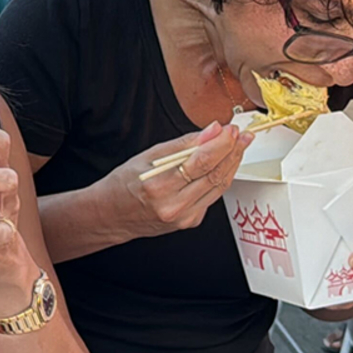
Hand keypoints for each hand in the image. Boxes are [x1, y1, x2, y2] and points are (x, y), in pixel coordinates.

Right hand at [103, 122, 253, 240]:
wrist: (112, 214)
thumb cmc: (125, 184)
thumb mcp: (148, 157)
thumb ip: (183, 144)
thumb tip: (211, 131)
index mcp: (160, 186)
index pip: (201, 162)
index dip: (221, 144)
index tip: (230, 129)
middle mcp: (174, 206)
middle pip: (215, 175)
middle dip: (232, 151)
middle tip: (241, 134)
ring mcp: (184, 217)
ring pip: (218, 187)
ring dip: (232, 164)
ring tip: (239, 145)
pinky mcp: (190, 222)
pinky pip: (212, 196)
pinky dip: (220, 178)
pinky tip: (223, 164)